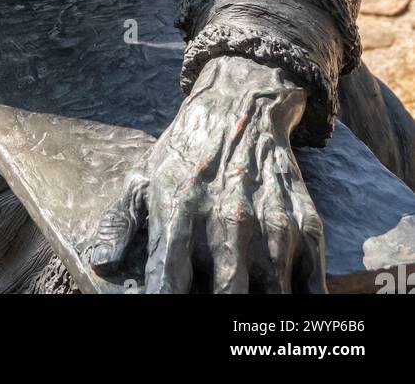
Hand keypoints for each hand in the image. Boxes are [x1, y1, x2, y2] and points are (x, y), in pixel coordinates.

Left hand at [90, 55, 325, 293]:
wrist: (241, 102)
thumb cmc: (186, 149)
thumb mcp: (143, 177)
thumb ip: (120, 222)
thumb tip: (101, 264)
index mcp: (179, 216)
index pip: (168, 286)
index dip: (167, 305)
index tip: (170, 309)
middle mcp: (225, 225)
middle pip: (226, 298)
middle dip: (218, 308)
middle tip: (212, 302)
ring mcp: (268, 227)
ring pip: (272, 295)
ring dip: (259, 308)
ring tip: (249, 313)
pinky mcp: (304, 224)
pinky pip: (313, 282)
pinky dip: (305, 300)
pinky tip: (290, 301)